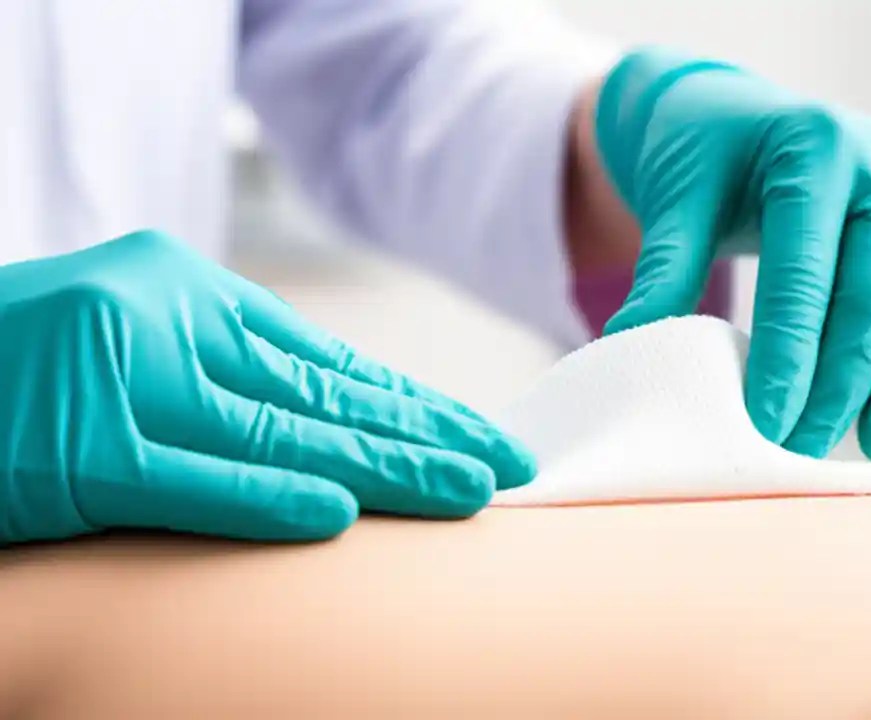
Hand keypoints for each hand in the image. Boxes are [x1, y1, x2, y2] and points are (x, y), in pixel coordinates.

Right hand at [0, 230, 534, 543]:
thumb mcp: (139, 358)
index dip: (409, 403)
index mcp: (186, 298)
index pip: (326, 363)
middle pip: (324, 393)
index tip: (478, 434)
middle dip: (424, 432)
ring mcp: (121, 381)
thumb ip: (226, 387)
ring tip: (466, 488)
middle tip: (509, 461)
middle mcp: (166, 325)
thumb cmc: (25, 378)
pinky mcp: (78, 447)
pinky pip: (189, 478)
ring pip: (281, 432)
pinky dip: (265, 497)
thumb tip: (333, 442)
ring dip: (381, 465)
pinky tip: (338, 513)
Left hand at [595, 48, 870, 459]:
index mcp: (812, 151)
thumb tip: (631, 345)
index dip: (790, 355)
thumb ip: (664, 270)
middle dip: (848, 381)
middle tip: (807, 446)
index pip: (807, 272)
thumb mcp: (675, 200)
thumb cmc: (702, 157)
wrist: (733, 113)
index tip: (769, 424)